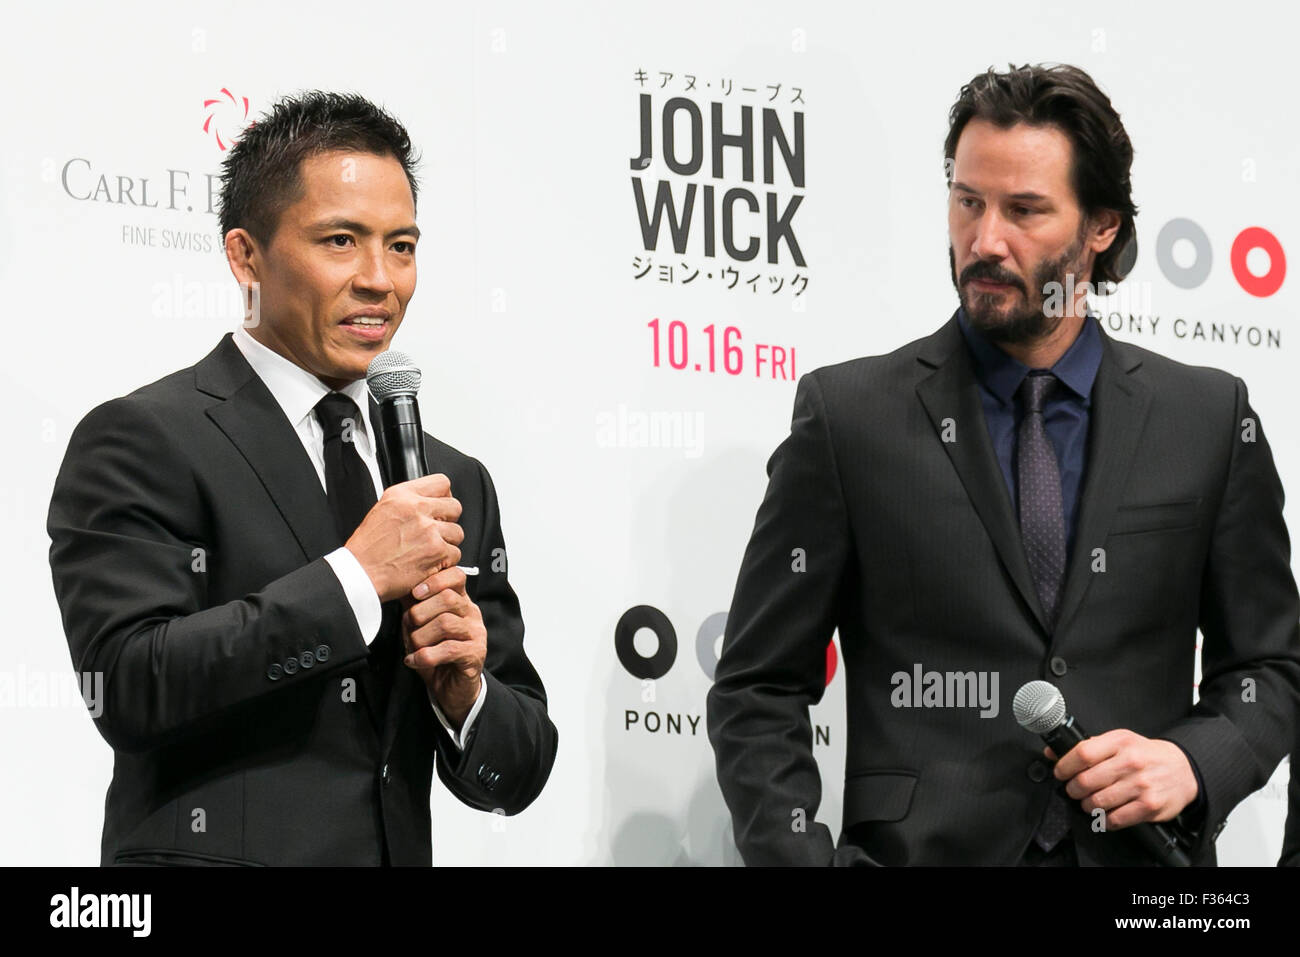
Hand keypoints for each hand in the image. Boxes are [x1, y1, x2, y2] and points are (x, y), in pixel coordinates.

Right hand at [345, 473, 462, 602]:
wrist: (361, 574)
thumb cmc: (367, 549)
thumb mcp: (382, 510)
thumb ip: (407, 502)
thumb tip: (428, 501)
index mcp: (402, 496)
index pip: (441, 483)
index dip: (444, 496)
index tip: (440, 506)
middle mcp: (416, 509)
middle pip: (455, 506)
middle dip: (448, 520)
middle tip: (436, 531)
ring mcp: (428, 530)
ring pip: (457, 532)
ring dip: (447, 543)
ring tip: (429, 550)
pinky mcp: (436, 551)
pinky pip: (455, 554)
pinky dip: (445, 562)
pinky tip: (429, 563)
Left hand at [400, 565, 485, 726]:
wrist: (452, 689)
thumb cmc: (435, 655)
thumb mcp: (420, 628)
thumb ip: (415, 609)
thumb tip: (401, 590)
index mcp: (460, 601)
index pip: (456, 576)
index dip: (434, 581)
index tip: (415, 593)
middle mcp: (471, 614)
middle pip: (448, 598)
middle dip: (420, 612)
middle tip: (410, 627)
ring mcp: (476, 634)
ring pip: (445, 623)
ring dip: (421, 637)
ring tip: (413, 648)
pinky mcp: (474, 654)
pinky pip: (448, 649)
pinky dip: (425, 656)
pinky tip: (415, 661)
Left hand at [1047, 729, 1198, 828]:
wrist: (1183, 769)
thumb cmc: (1146, 755)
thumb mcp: (1120, 742)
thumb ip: (1089, 747)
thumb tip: (1052, 752)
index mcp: (1120, 742)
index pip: (1082, 753)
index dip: (1064, 766)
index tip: (1060, 773)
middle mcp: (1131, 762)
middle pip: (1086, 781)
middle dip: (1073, 789)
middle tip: (1074, 790)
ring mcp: (1141, 785)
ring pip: (1098, 802)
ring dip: (1087, 806)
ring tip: (1089, 802)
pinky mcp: (1149, 806)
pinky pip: (1115, 819)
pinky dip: (1104, 820)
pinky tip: (1105, 814)